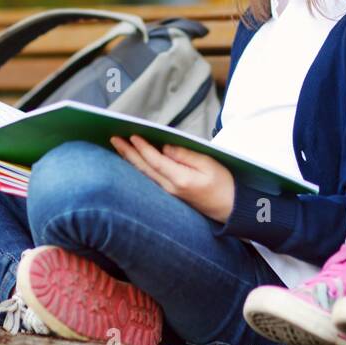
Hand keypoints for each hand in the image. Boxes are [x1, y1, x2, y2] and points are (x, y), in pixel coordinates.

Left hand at [109, 135, 235, 222]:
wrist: (231, 209)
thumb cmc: (224, 184)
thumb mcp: (209, 164)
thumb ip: (185, 155)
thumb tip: (165, 148)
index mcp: (180, 179)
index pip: (155, 161)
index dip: (142, 147)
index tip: (131, 135)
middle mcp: (170, 188)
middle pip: (144, 168)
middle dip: (128, 152)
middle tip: (114, 138)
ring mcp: (169, 193)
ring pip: (145, 174)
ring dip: (130, 160)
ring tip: (119, 148)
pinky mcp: (171, 194)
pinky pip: (150, 179)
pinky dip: (140, 168)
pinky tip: (134, 162)